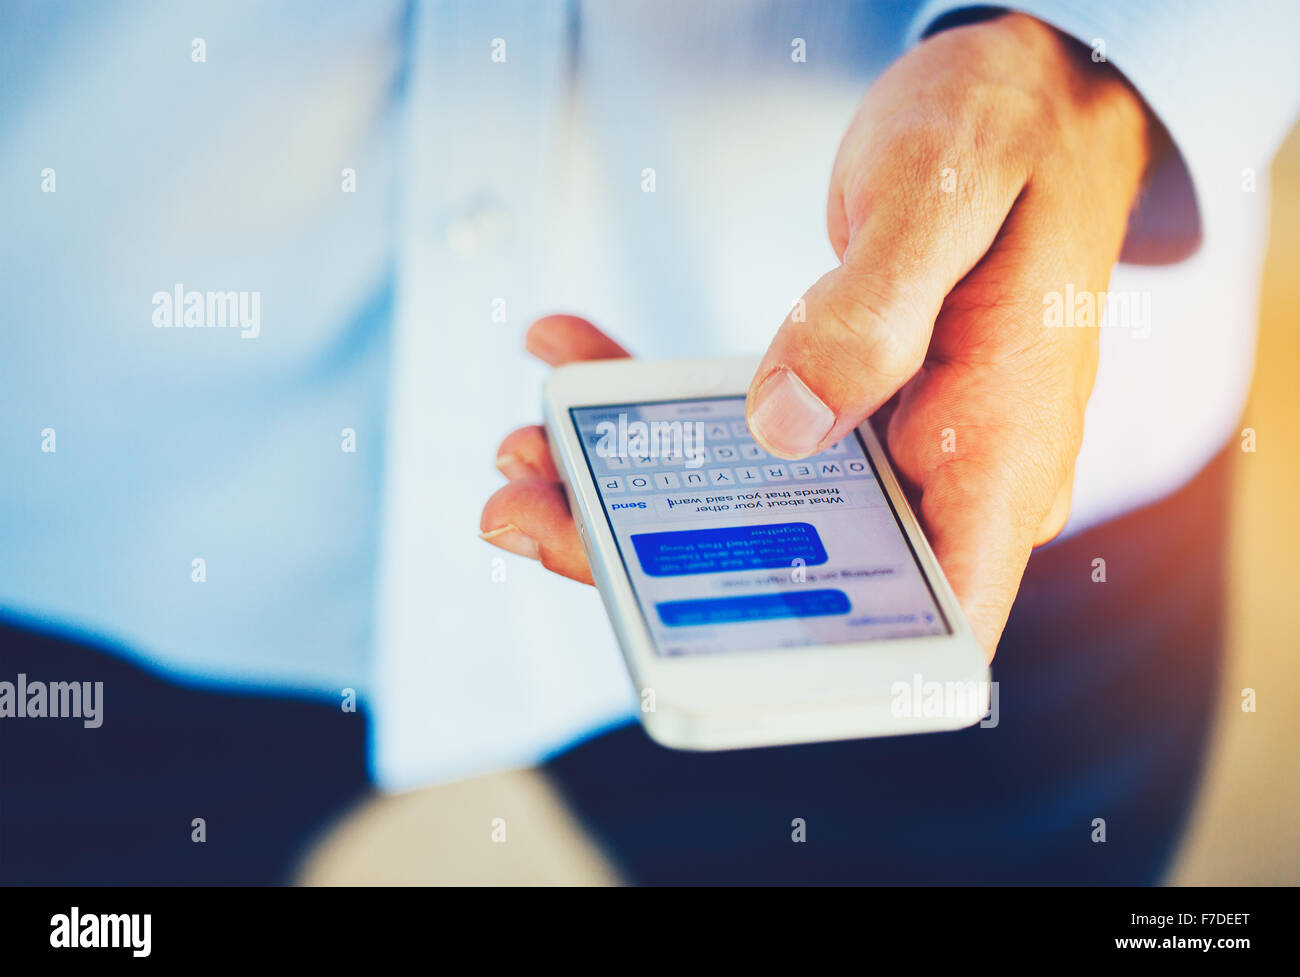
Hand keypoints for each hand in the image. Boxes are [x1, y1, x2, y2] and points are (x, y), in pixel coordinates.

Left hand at [482, 13, 1162, 658]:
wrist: (1027, 94)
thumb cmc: (1012, 135)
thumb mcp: (944, 198)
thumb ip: (875, 313)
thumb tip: (782, 424)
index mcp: (1002, 456)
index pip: (933, 626)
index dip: (822, 672)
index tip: (691, 654)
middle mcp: (949, 475)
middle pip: (805, 575)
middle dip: (654, 561)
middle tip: (528, 513)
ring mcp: (894, 445)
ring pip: (756, 507)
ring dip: (629, 481)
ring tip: (527, 444)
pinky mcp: (848, 403)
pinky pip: (747, 425)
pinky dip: (657, 399)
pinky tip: (581, 357)